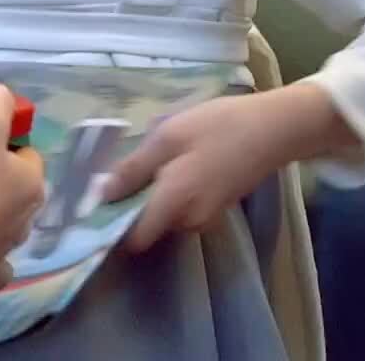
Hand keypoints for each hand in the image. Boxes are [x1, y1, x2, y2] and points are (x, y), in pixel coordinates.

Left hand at [101, 84, 355, 252]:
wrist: (274, 129)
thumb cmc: (219, 126)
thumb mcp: (168, 137)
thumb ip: (133, 168)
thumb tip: (100, 195)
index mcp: (175, 202)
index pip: (133, 237)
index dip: (109, 224)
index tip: (89, 206)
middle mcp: (189, 220)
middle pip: (144, 226)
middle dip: (126, 205)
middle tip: (112, 172)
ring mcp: (204, 218)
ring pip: (161, 216)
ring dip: (147, 196)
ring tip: (139, 164)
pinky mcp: (213, 209)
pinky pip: (177, 208)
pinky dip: (166, 193)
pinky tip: (166, 166)